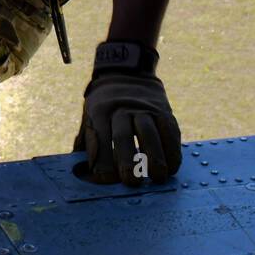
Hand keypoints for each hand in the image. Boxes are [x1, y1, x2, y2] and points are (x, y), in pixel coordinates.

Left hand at [73, 71, 181, 185]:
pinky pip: (169, 132)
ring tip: (157, 178)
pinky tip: (172, 167)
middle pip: (123, 137)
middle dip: (128, 162)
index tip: (108, 182)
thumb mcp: (90, 115)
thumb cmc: (105, 104)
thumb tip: (82, 174)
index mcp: (99, 111)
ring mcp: (143, 108)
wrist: (127, 71)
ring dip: (155, 159)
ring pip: (149, 134)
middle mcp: (120, 108)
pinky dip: (172, 151)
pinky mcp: (163, 110)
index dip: (104, 163)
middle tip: (132, 182)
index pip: (100, 140)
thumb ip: (88, 143)